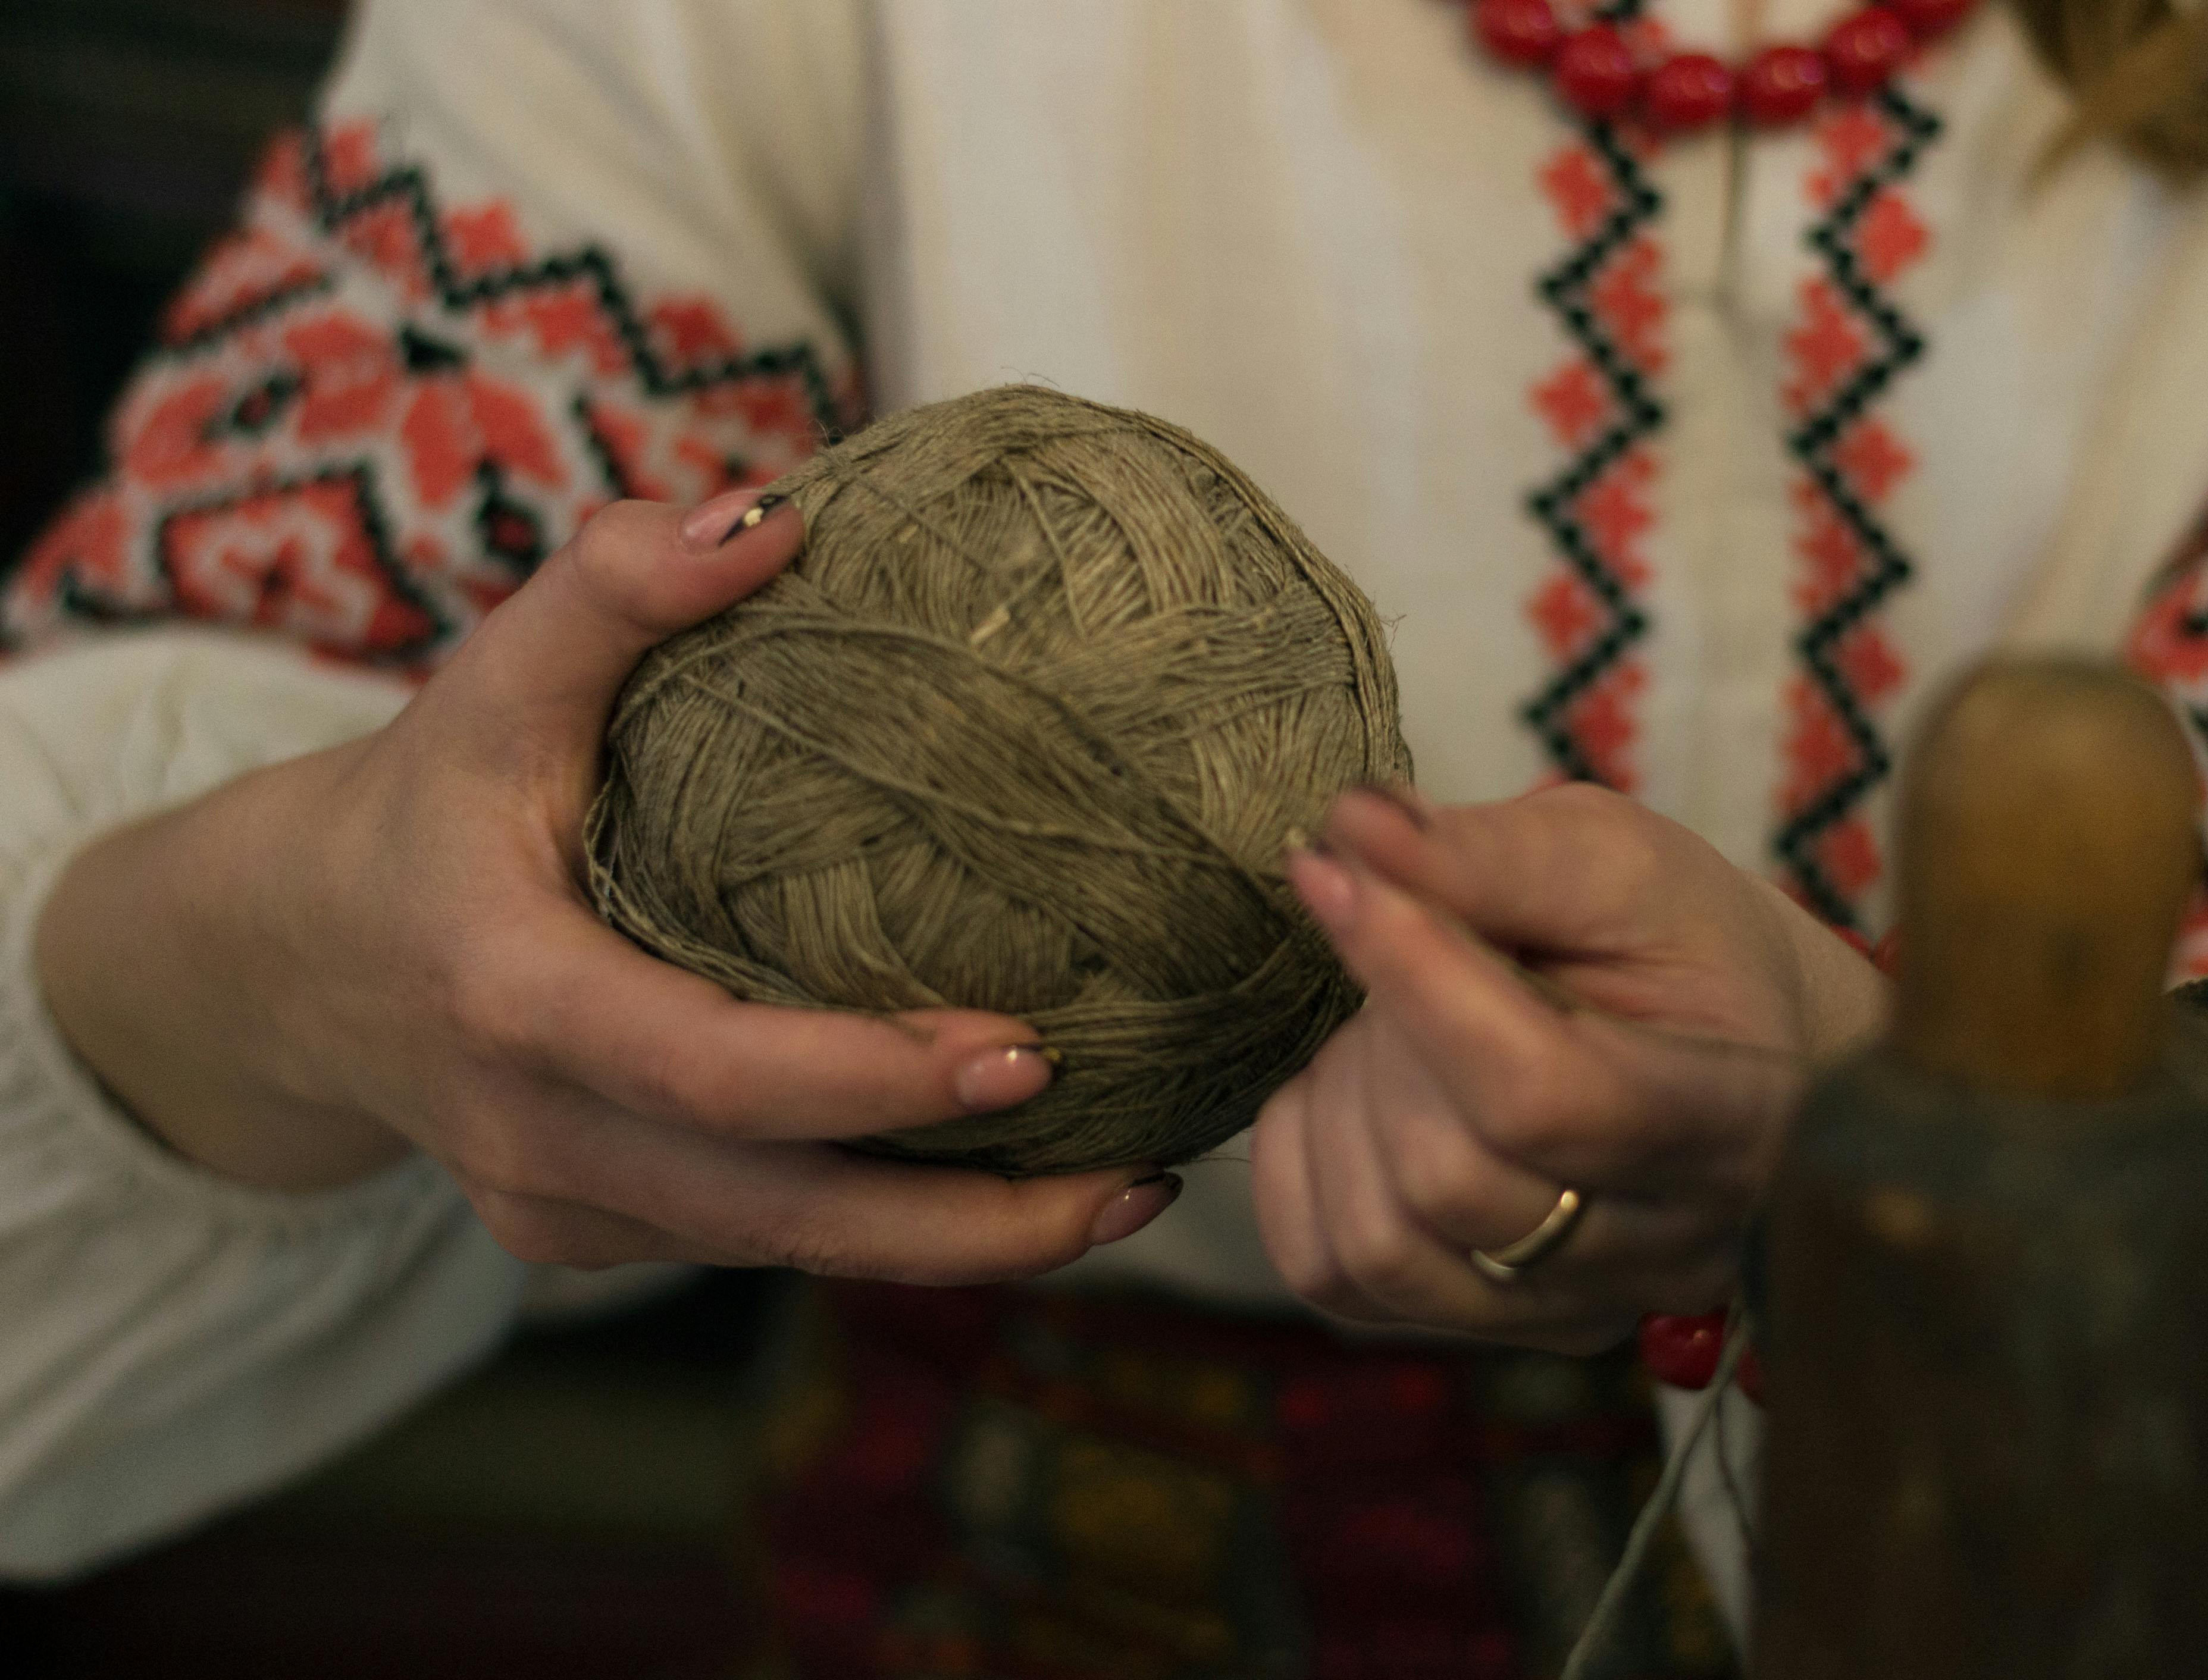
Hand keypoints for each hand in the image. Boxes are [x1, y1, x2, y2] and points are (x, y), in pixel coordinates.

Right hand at [36, 489, 1175, 1277]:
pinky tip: (1012, 1186)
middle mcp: (540, 1138)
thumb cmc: (426, 802)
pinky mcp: (596, 1234)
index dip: (866, 1079)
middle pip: (780, 1219)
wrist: (298, 962)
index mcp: (514, 1001)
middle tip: (1140, 1175)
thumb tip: (779, 519)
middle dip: (966, 1219)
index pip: (710, 1072)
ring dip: (957, 1244)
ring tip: (1127, 1195)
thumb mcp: (490, 681)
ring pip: (786, 1254)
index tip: (1028, 1052)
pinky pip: (759, 1244)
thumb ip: (609, 588)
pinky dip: (885, 1226)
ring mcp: (565, 1209)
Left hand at [1251, 783, 1887, 1351]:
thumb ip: (1493, 851)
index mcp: (1735, 1117)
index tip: (1339, 879)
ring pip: (1378, 1243)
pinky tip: (1361, 1096)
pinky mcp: (1488, 1329)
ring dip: (1343, 1108)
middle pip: (1447, 1177)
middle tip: (1409, 951)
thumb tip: (1352, 831)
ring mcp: (1578, 1310)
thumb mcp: (1617, 859)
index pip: (1543, 1094)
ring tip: (1394, 1028)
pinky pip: (1329, 1275)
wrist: (1731, 1046)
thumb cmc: (1680, 944)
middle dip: (1385, 1038)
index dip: (1416, 982)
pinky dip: (1306, 1169)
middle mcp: (1668, 1249)